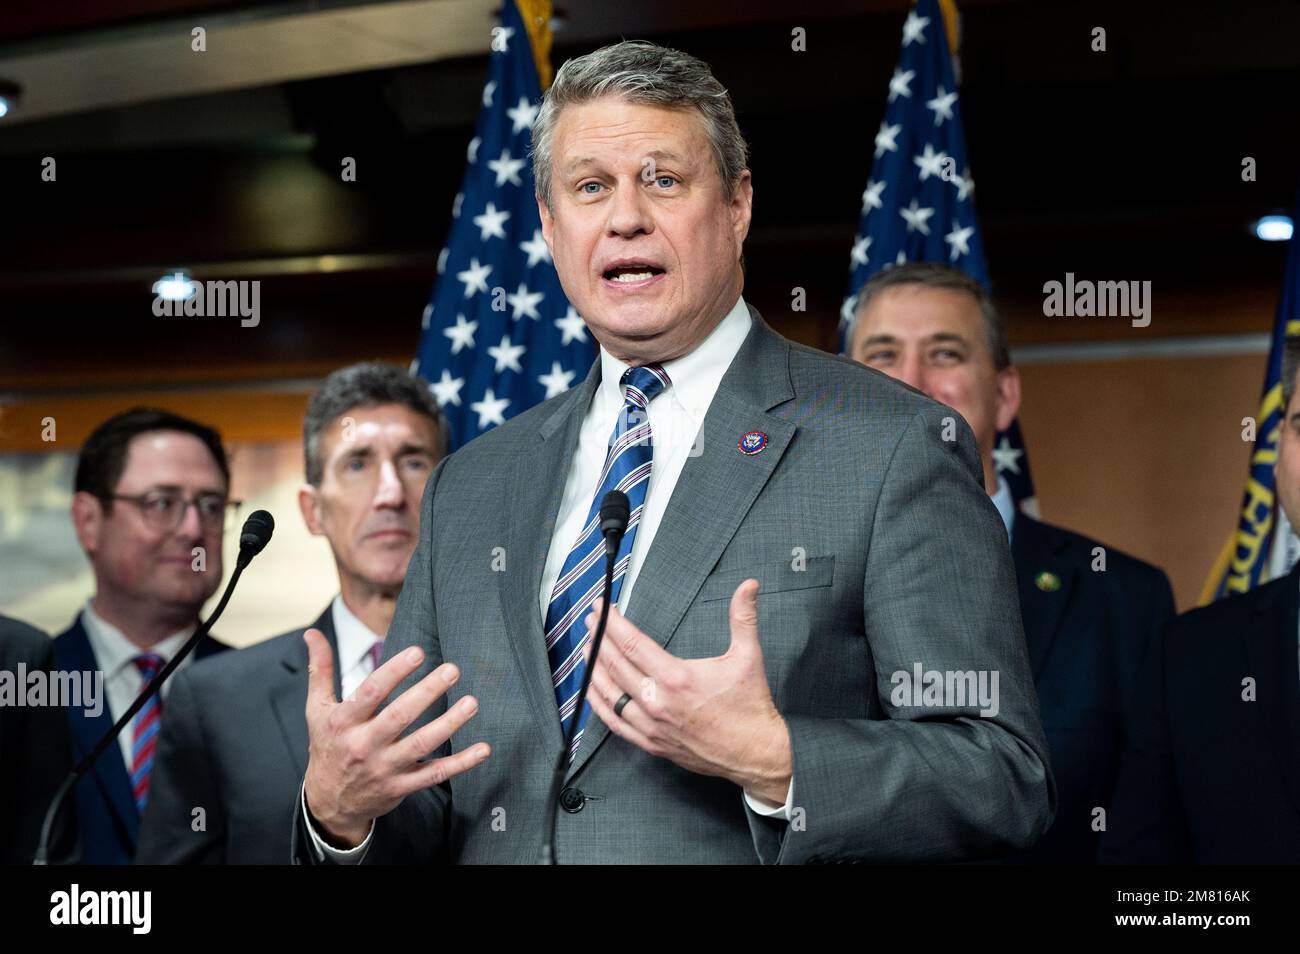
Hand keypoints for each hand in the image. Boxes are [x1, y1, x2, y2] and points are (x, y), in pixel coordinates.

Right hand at [302, 628, 489, 847]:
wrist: (328, 803)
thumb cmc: (328, 746)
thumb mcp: (317, 710)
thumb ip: (320, 670)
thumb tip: (311, 633)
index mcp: (345, 722)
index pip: (370, 692)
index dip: (394, 672)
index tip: (418, 652)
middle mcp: (364, 745)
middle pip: (399, 716)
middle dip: (427, 692)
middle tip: (453, 669)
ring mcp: (384, 768)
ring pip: (422, 745)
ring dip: (449, 723)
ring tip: (472, 702)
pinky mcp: (402, 786)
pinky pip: (435, 774)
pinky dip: (461, 763)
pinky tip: (483, 748)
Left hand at [581, 580, 791, 803]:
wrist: (756, 754)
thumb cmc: (750, 707)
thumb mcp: (748, 656)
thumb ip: (743, 617)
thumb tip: (749, 585)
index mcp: (676, 678)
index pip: (631, 643)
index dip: (612, 622)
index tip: (602, 608)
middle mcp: (658, 702)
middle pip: (615, 665)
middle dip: (599, 638)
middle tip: (591, 621)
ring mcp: (651, 725)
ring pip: (610, 694)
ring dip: (594, 669)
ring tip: (585, 649)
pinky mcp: (652, 743)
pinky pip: (615, 724)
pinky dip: (599, 705)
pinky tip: (592, 692)